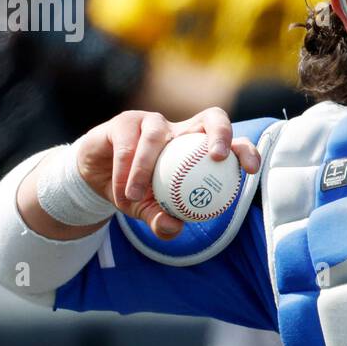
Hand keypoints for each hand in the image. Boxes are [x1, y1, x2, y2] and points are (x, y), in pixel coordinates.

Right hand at [74, 107, 260, 239]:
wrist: (96, 178)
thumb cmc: (134, 192)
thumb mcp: (148, 211)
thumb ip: (161, 220)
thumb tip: (174, 229)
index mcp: (197, 149)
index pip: (231, 143)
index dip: (245, 151)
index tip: (250, 169)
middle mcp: (182, 130)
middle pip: (213, 116)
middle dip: (221, 132)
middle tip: (217, 157)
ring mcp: (154, 122)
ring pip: (157, 136)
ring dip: (145, 168)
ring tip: (135, 196)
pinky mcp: (125, 122)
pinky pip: (128, 144)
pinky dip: (124, 171)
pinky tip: (121, 191)